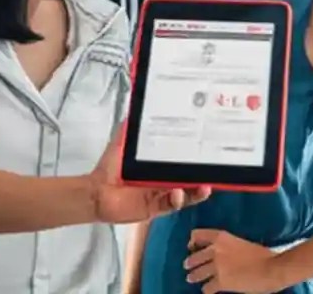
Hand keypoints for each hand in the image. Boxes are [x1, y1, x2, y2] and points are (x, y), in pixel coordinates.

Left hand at [89, 128, 210, 224]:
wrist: (96, 191)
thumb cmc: (110, 168)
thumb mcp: (123, 142)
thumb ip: (133, 127)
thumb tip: (139, 104)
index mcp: (161, 165)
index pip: (183, 160)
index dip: (197, 157)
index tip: (210, 148)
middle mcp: (165, 180)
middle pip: (191, 178)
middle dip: (204, 175)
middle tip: (216, 170)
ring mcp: (162, 195)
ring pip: (186, 194)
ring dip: (197, 191)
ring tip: (204, 186)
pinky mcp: (155, 208)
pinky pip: (170, 205)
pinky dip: (176, 200)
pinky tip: (177, 193)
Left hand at [184, 229, 281, 293]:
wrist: (271, 268)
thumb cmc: (262, 254)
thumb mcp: (241, 242)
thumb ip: (227, 246)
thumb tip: (221, 252)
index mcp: (221, 237)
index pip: (196, 235)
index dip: (192, 242)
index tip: (192, 247)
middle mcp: (215, 250)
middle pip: (194, 257)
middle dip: (190, 263)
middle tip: (188, 266)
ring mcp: (217, 267)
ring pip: (196, 273)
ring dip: (193, 277)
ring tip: (191, 279)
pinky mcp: (221, 282)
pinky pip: (207, 287)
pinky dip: (207, 290)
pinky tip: (208, 291)